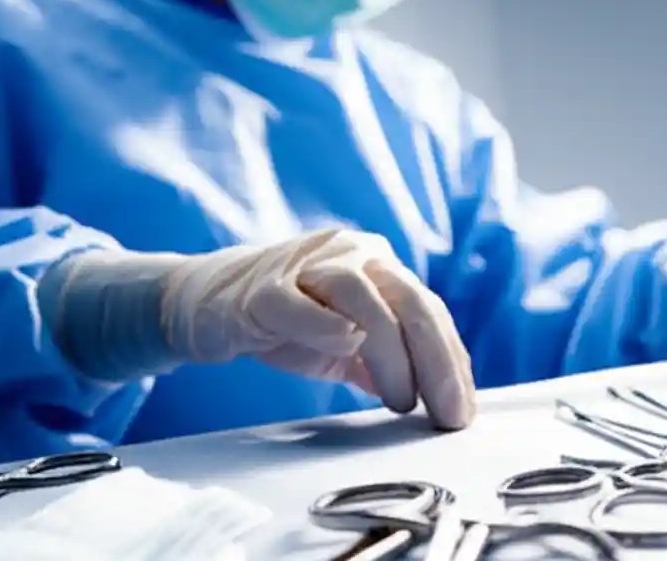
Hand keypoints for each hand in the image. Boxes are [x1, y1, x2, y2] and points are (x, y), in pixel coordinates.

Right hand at [161, 229, 475, 428]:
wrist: (205, 302)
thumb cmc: (284, 320)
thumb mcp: (347, 343)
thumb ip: (387, 361)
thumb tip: (436, 399)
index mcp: (378, 265)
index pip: (429, 311)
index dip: (452, 363)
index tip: (461, 410)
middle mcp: (351, 253)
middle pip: (409, 301)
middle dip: (437, 363)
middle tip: (446, 414)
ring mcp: (305, 265)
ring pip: (362, 298)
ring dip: (390, 354)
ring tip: (399, 399)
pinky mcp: (261, 288)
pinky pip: (299, 301)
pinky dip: (326, 325)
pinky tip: (347, 348)